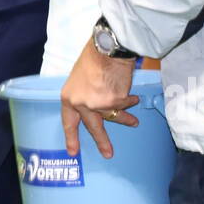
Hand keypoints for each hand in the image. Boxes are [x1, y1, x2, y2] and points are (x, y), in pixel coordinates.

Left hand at [61, 36, 140, 158]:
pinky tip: (134, 97)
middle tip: (107, 154)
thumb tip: (93, 102)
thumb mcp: (79, 77)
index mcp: (69, 98)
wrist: (107, 49)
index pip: (69, 121)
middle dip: (102, 141)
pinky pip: (125, 105)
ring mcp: (99, 105)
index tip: (73, 151)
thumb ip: (84, 93)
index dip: (71, 137)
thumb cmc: (93, 58)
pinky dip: (130, 101)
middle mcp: (82, 105)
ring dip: (126, 120)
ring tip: (134, 123)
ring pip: (114, 117)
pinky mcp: (115, 103)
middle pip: (93, 127)